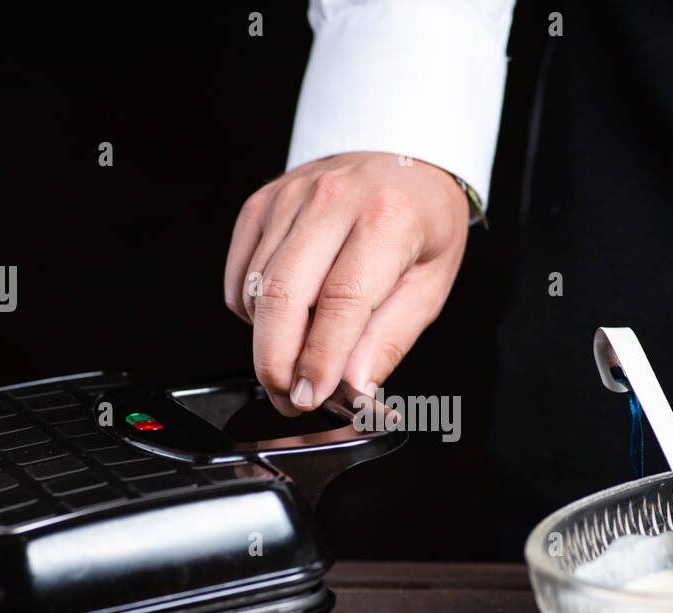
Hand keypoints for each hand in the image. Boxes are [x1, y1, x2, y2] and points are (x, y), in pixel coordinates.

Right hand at [224, 151, 469, 414]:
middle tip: (291, 397)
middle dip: (277, 361)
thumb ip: (389, 338)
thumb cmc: (423, 221)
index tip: (311, 397)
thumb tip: (353, 386)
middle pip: (283, 295)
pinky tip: (284, 319)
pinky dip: (253, 312)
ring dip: (266, 342)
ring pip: (257, 290)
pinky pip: (241, 275)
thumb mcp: (431, 284)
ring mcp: (290, 197)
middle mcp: (333, 198)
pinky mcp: (261, 204)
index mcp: (387, 216)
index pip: (342, 300)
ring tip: (293, 366)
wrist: (402, 156)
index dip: (320, 358)